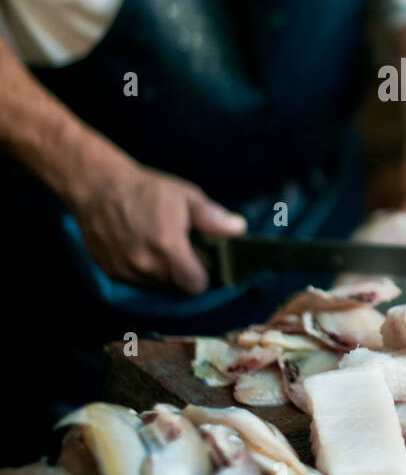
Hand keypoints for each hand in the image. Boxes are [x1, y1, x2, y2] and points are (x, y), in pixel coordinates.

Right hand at [68, 152, 245, 293]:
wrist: (99, 187)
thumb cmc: (146, 189)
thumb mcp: (185, 196)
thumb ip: (212, 218)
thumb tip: (238, 229)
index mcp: (168, 247)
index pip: (195, 285)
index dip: (202, 275)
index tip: (201, 262)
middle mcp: (146, 265)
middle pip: (176, 287)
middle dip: (182, 272)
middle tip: (179, 249)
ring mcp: (126, 270)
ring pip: (156, 286)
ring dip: (162, 273)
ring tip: (158, 246)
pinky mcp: (111, 272)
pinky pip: (136, 282)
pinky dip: (142, 271)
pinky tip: (140, 248)